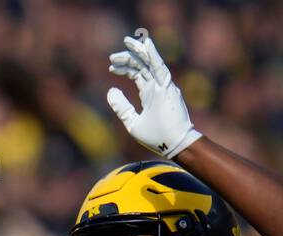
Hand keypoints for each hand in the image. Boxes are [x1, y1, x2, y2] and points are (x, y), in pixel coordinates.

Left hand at [107, 32, 201, 158]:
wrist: (172, 145)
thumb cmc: (155, 136)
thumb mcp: (132, 121)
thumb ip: (121, 107)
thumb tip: (110, 91)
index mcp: (149, 93)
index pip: (137, 73)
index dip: (125, 67)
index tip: (111, 67)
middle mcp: (157, 86)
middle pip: (142, 65)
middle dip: (128, 58)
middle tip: (112, 57)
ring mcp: (164, 85)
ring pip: (151, 62)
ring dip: (139, 51)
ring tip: (126, 42)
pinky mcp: (168, 87)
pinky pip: (160, 67)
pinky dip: (153, 55)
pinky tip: (146, 44)